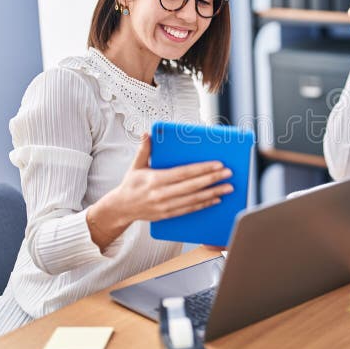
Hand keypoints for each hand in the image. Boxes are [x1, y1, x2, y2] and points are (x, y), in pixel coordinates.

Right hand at [87, 133, 232, 248]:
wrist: (121, 208)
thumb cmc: (131, 185)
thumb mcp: (136, 165)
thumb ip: (144, 149)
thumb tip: (148, 133)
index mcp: (156, 179)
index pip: (184, 173)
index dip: (202, 169)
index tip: (217, 164)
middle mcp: (162, 194)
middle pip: (192, 186)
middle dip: (212, 179)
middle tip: (228, 173)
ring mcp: (166, 206)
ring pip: (194, 199)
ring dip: (213, 193)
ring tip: (228, 187)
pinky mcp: (168, 214)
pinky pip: (189, 209)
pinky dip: (203, 204)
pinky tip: (215, 199)